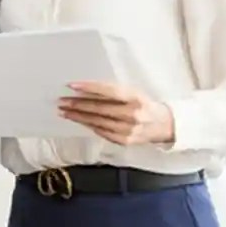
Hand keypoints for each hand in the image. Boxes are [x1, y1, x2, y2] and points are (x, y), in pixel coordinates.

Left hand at [58, 82, 174, 145]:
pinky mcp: (124, 140)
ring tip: (64, 111)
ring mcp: (128, 129)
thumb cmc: (144, 104)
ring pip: (97, 122)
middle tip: (61, 101)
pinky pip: (101, 132)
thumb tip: (87, 89)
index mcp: (135, 97)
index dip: (89, 88)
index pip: (108, 91)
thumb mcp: (134, 92)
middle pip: (99, 109)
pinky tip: (78, 121)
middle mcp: (132, 114)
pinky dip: (89, 125)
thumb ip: (114, 91)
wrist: (164, 124)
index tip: (72, 86)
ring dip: (78, 117)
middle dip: (77, 105)